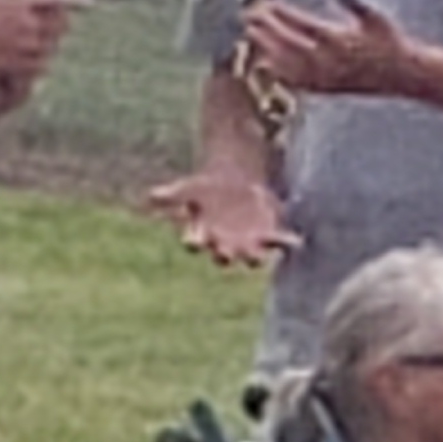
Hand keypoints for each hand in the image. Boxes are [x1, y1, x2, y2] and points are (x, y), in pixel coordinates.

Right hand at [0, 0, 82, 95]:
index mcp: (23, 1)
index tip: (86, 1)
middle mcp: (30, 25)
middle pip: (61, 24)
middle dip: (59, 21)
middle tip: (51, 20)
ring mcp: (26, 49)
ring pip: (52, 45)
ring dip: (47, 41)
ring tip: (29, 39)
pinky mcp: (21, 69)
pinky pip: (42, 65)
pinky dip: (38, 60)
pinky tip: (24, 56)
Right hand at [143, 164, 298, 267]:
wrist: (233, 183)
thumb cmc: (206, 188)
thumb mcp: (188, 188)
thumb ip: (168, 195)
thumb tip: (147, 197)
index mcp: (201, 235)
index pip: (194, 244)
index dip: (194, 242)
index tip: (194, 238)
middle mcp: (223, 245)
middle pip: (223, 257)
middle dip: (225, 255)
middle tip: (226, 251)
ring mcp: (246, 244)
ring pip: (252, 258)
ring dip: (256, 256)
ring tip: (260, 251)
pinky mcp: (267, 235)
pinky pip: (278, 243)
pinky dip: (287, 243)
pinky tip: (295, 241)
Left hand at [237, 0, 415, 100]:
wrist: (402, 75)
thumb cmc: (390, 41)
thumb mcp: (376, 17)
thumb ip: (355, 2)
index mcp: (341, 39)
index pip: (303, 25)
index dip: (282, 14)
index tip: (265, 3)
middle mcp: (330, 60)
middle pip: (289, 43)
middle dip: (267, 28)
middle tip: (248, 14)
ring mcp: (326, 76)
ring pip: (288, 64)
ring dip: (267, 48)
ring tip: (251, 33)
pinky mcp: (326, 89)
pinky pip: (296, 82)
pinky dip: (279, 72)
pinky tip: (263, 62)